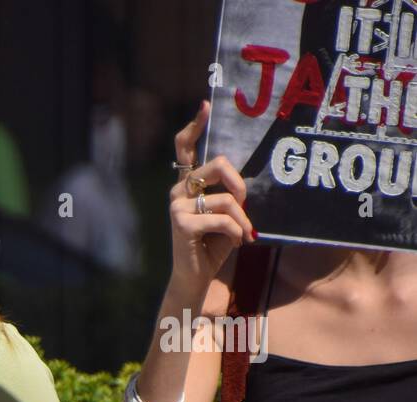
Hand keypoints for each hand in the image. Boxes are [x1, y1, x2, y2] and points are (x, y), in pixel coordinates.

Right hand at [169, 101, 254, 296]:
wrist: (196, 276)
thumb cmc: (213, 244)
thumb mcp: (225, 214)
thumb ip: (229, 195)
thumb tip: (243, 186)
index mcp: (188, 183)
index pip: (184, 147)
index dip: (195, 125)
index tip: (206, 105)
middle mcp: (178, 190)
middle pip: (219, 164)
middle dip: (240, 184)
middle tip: (245, 203)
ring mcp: (176, 206)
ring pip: (226, 199)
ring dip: (243, 220)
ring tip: (244, 235)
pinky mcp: (181, 223)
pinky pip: (222, 219)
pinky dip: (237, 232)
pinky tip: (237, 242)